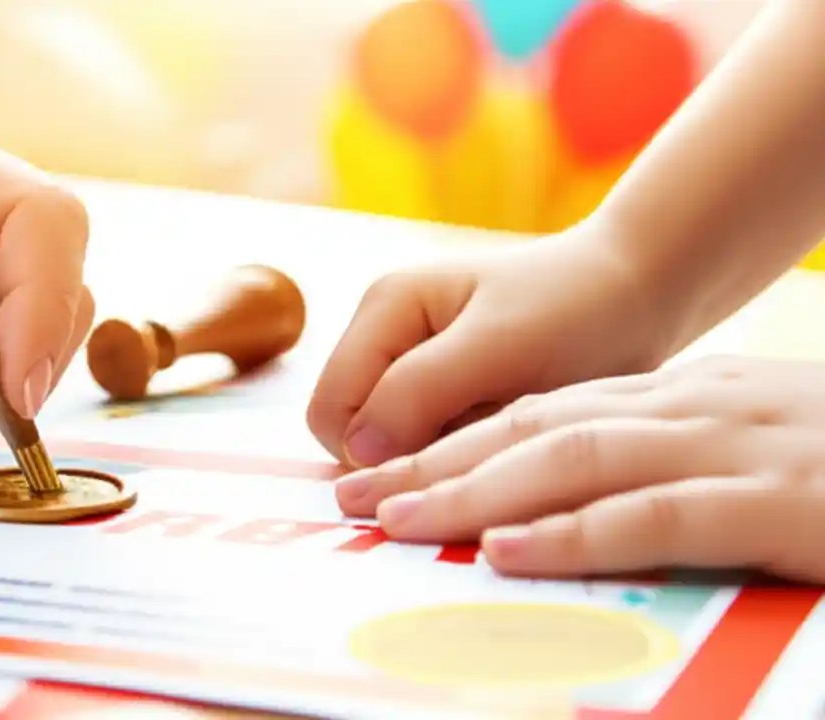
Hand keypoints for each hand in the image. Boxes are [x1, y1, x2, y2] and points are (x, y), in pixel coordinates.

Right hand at [306, 222, 679, 468]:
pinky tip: (508, 428)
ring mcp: (413, 364)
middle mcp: (385, 335)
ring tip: (502, 424)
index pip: (330, 410)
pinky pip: (429, 443)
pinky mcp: (445, 390)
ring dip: (441, 453)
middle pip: (353, 433)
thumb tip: (355, 452)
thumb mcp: (497, 346)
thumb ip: (419, 391)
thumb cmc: (576, 308)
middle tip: (482, 437)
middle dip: (408, 453)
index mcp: (382, 307)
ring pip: (392, 446)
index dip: (371, 453)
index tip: (447, 458)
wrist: (642, 292)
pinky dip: (464, 450)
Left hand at [334, 355, 824, 582]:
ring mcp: (738, 446)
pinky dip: (576, 530)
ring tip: (399, 519)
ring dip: (477, 491)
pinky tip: (511, 548)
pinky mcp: (781, 499)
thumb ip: (671, 468)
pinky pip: (659, 513)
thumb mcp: (751, 452)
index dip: (457, 442)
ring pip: (576, 458)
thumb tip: (574, 505)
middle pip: (537, 426)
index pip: (546, 412)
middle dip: (438, 462)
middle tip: (359, 496)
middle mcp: (698, 407)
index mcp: (688, 396)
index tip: (388, 473)